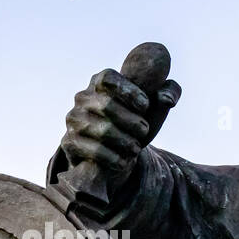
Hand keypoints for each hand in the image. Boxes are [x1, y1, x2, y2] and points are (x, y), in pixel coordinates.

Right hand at [59, 68, 180, 200]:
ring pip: (102, 130)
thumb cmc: (134, 123)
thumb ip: (169, 92)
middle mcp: (82, 97)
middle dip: (131, 121)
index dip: (127, 90)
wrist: (113, 155)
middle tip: (144, 131)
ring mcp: (73, 120)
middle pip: (107, 105)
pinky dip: (113, 158)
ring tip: (136, 148)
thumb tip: (167, 98)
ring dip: (125, 141)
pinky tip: (124, 160)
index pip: (107, 78)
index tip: (145, 105)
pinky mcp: (69, 142)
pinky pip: (93, 150)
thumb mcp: (154, 107)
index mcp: (100, 81)